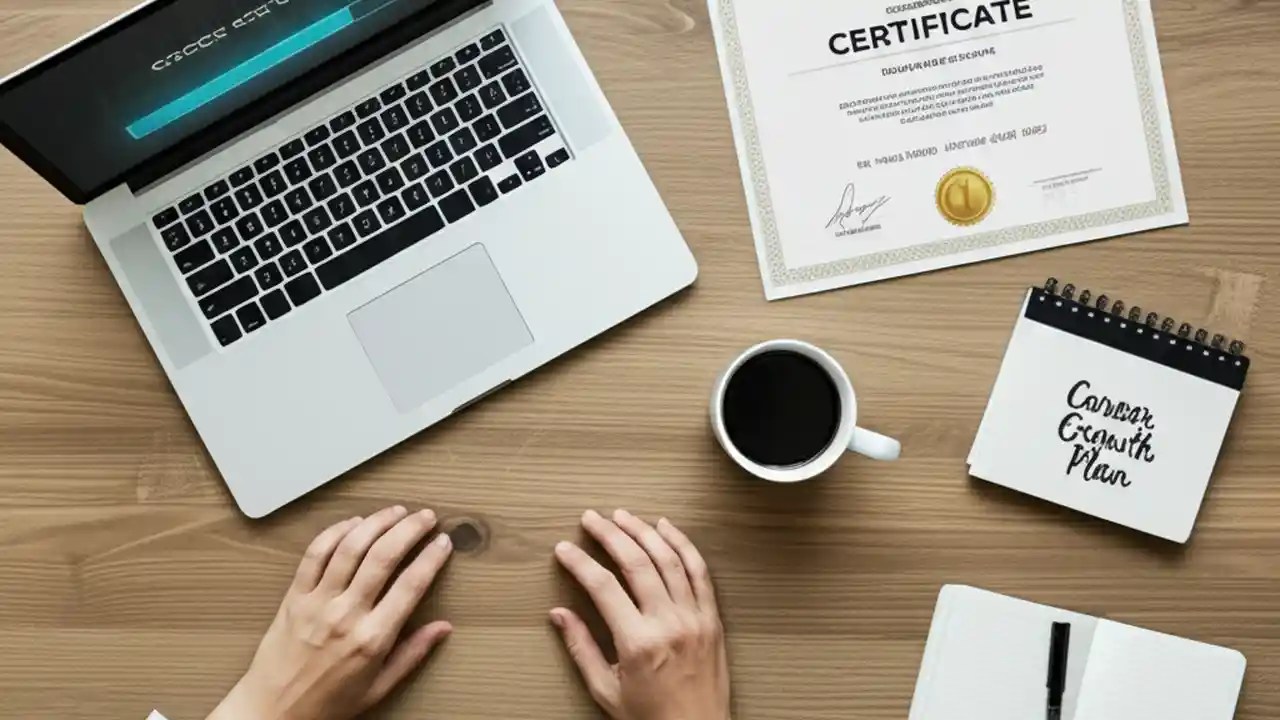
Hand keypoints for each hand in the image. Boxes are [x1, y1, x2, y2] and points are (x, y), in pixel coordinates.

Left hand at [208, 506, 453, 719]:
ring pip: (350, 547)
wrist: (272, 712)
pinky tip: (354, 523)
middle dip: (409, 529)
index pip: (411, 585)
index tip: (443, 542)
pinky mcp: (294, 597)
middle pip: (383, 556)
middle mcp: (346, 615)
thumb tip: (444, 628)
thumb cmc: (327, 703)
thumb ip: (413, 653)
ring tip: (396, 512)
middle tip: (426, 517)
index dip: (431, 558)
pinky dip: (336, 532)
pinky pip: (315, 554)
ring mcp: (317, 602)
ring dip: (377, 522)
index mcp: (372, 639)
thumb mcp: (380, 687)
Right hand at [551, 510, 730, 719]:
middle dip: (610, 534)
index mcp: (638, 643)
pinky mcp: (712, 619)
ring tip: (623, 516)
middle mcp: (668, 624)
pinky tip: (667, 529)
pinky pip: (700, 572)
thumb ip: (581, 648)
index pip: (603, 587)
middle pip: (637, 563)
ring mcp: (694, 618)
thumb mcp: (606, 691)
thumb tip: (559, 614)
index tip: (564, 549)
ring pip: (669, 560)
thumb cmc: (651, 718)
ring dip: (644, 532)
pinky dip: (683, 545)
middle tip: (591, 518)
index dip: (580, 563)